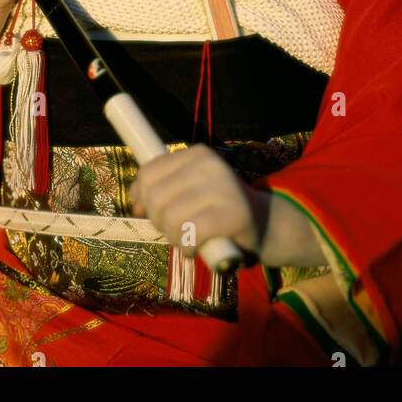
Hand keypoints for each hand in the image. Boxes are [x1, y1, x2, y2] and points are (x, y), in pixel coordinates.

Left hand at [129, 143, 267, 259]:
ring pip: (170, 217)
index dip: (142, 198)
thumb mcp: (188, 192)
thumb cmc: (217, 211)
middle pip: (155, 196)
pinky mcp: (235, 214)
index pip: (148, 173)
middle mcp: (211, 164)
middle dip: (159, 221)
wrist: (266, 226)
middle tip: (177, 229)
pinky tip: (198, 247)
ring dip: (174, 238)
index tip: (151, 211)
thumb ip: (160, 190)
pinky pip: (191, 233)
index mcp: (198, 153)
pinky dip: (188, 247)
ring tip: (190, 238)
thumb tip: (135, 202)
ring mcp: (225, 187)